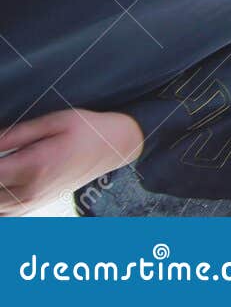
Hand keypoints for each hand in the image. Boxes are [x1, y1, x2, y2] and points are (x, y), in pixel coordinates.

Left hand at [0, 109, 143, 215]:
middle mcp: (31, 190)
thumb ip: (16, 133)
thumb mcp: (53, 121)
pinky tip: (6, 185)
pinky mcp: (35, 206)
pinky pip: (4, 214)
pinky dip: (1, 202)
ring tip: (8, 169)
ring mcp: (33, 202)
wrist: (114, 148)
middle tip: (6, 157)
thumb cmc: (86, 130)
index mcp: (35, 166)